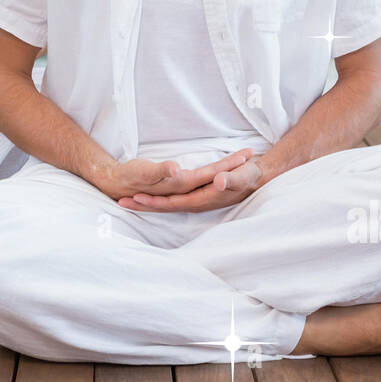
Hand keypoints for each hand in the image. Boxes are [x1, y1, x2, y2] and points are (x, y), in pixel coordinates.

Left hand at [117, 149, 265, 213]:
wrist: (259, 178)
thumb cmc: (250, 175)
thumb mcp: (244, 175)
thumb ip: (232, 178)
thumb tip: (219, 181)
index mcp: (204, 199)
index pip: (174, 203)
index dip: (155, 201)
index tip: (136, 197)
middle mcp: (198, 203)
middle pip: (166, 207)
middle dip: (144, 205)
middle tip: (121, 201)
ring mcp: (197, 201)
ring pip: (167, 204)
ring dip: (148, 203)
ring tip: (127, 200)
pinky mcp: (197, 196)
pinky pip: (173, 200)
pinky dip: (158, 199)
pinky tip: (149, 197)